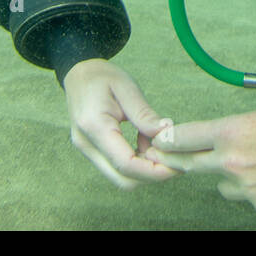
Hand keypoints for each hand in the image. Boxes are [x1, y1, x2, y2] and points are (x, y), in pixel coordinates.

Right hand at [62, 59, 180, 187]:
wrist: (79, 75)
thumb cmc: (103, 77)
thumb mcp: (127, 88)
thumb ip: (144, 114)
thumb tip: (166, 134)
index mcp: (94, 126)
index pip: (125, 164)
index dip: (153, 170)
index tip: (176, 164)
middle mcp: (86, 145)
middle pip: (123, 180)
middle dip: (151, 175)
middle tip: (173, 157)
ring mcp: (87, 151)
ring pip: (120, 178)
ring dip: (144, 169)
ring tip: (157, 143)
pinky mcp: (92, 152)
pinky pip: (116, 168)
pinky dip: (136, 163)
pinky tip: (144, 142)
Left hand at [146, 101, 255, 217]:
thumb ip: (237, 133)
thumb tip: (223, 144)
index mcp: (233, 132)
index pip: (185, 137)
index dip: (168, 140)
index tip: (158, 142)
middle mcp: (234, 161)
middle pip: (192, 165)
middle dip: (182, 162)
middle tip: (172, 160)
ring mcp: (249, 189)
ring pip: (225, 186)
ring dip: (234, 178)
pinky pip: (251, 200)